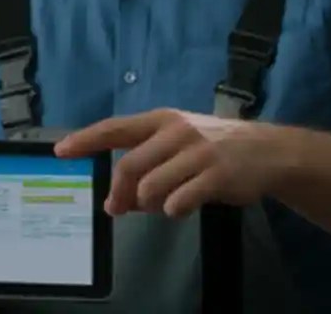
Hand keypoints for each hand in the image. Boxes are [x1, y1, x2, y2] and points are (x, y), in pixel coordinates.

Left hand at [54, 108, 286, 218]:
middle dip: (119, 193)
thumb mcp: (178, 143)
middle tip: (116, 209)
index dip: (86, 140)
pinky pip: (178, 202)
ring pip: (151, 189)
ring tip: (164, 203)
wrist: (268, 150)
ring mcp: (197, 153)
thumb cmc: (214, 147)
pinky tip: (184, 206)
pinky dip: (175, 210)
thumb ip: (147, 163)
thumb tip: (117, 200)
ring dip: (150, 205)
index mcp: (162, 119)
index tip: (62, 151)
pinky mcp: (216, 176)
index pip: (115, 128)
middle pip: (129, 167)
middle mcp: (176, 131)